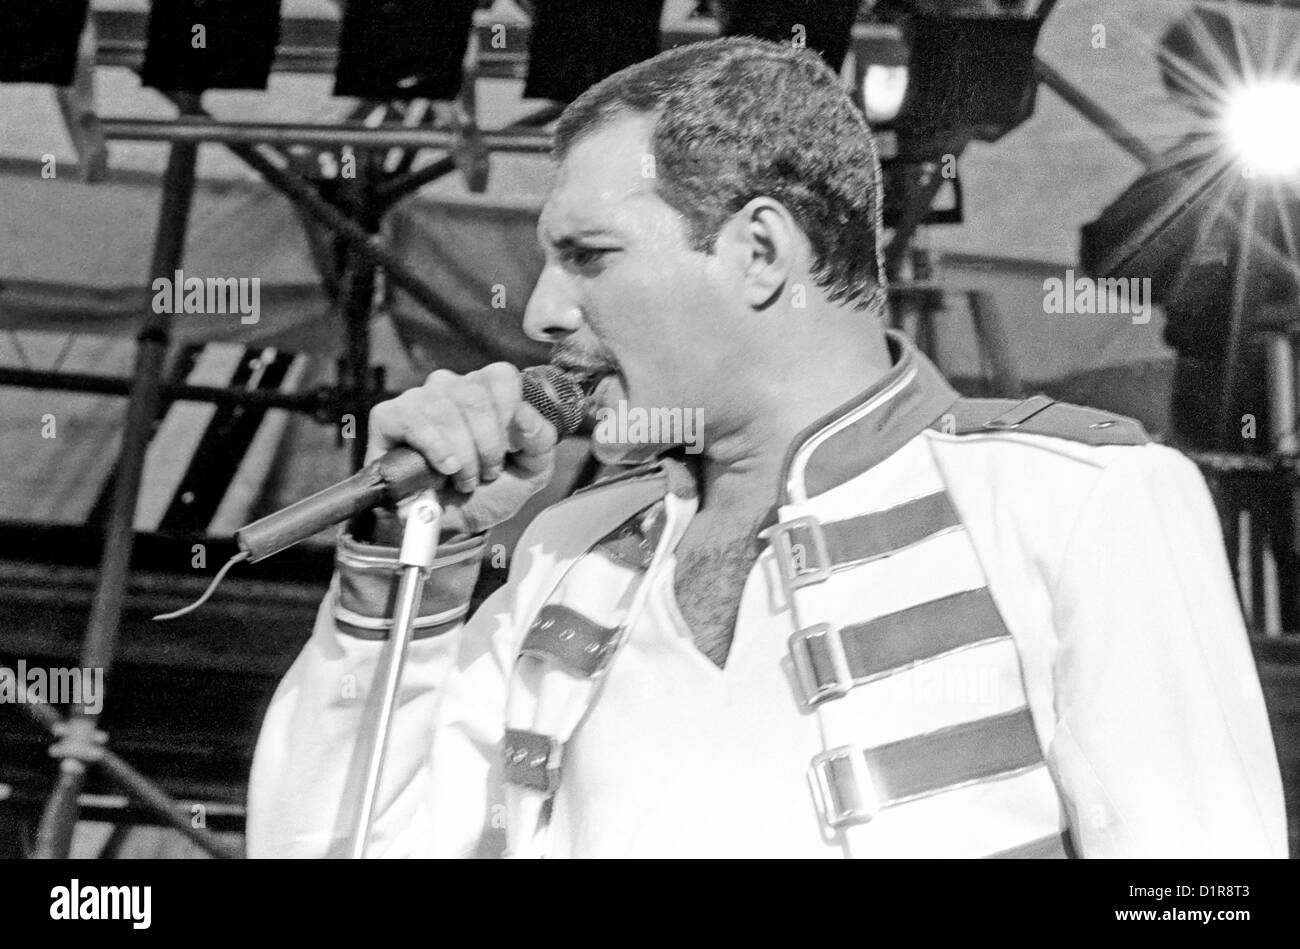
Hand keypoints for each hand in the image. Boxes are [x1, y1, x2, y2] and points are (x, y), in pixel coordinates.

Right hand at [366, 363, 557, 536]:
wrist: (452, 524)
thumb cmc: (490, 490)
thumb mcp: (530, 471)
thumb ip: (540, 441)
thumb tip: (525, 415)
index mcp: (488, 389)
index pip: (501, 376)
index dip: (508, 416)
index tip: (510, 451)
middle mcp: (453, 385)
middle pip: (473, 396)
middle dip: (486, 444)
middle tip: (486, 473)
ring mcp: (420, 398)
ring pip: (444, 409)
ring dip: (462, 454)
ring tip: (464, 478)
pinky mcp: (389, 416)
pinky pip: (411, 419)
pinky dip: (434, 447)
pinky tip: (444, 467)